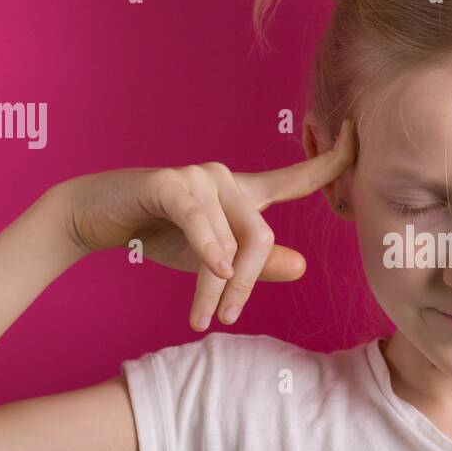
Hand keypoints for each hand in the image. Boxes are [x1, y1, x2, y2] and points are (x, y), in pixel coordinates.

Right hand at [60, 119, 356, 329]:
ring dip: (218, 286)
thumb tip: (302, 266)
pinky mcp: (169, 183)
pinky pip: (200, 221)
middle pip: (261, 237)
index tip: (356, 132)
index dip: (332, 159)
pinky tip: (213, 275)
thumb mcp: (212, 261)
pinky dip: (209, 250)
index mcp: (244, 193)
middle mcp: (226, 178)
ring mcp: (199, 177)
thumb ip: (256, 265)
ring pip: (231, 240)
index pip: (299, 177)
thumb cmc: (158, 234)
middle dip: (248, 285)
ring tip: (203, 317)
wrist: (96, 217)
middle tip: (228, 318)